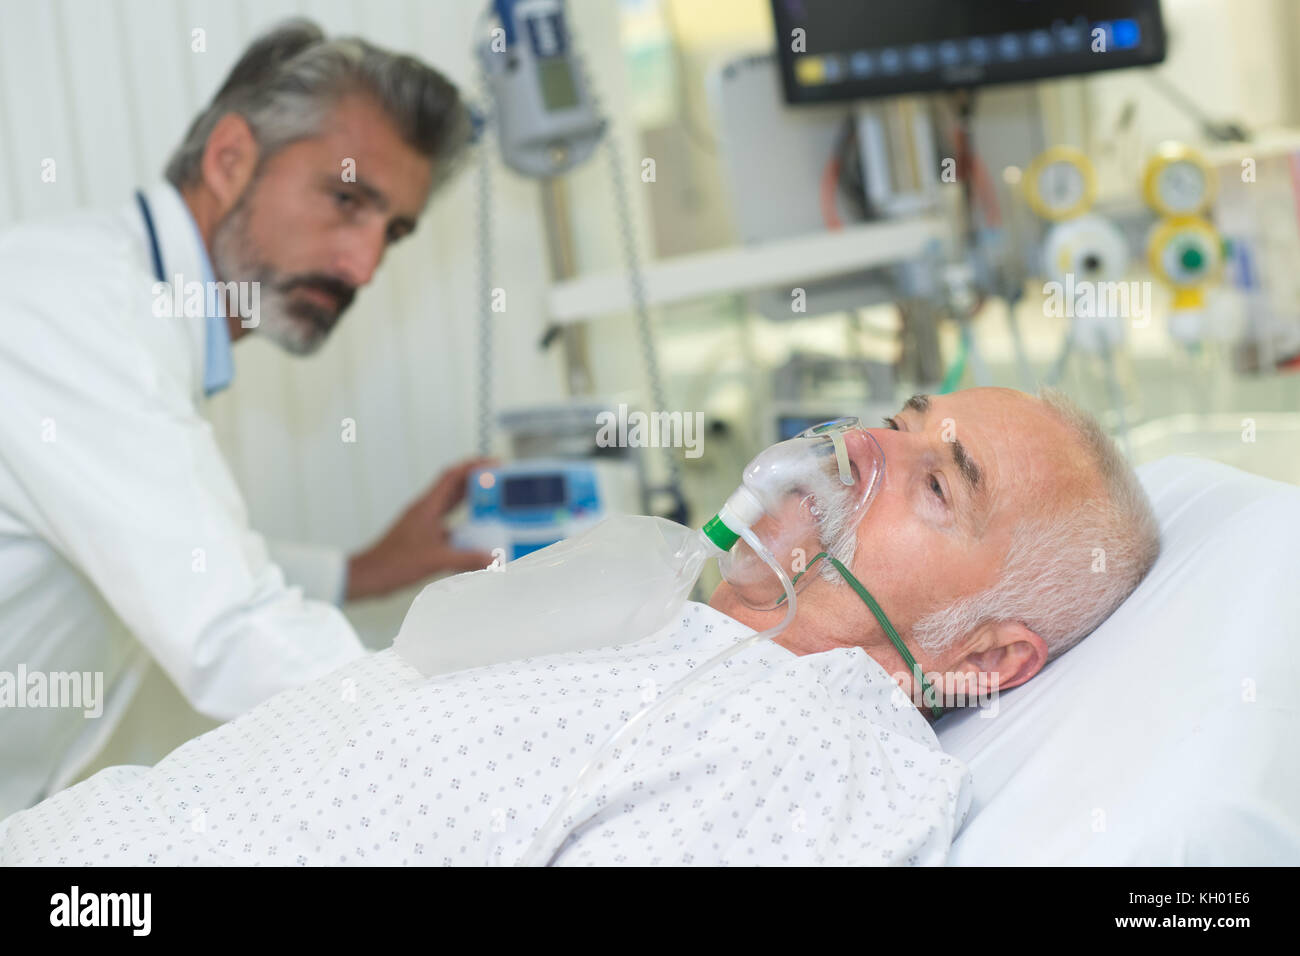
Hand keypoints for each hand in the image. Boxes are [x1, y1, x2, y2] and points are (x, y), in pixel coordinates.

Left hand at [346, 456, 497, 599]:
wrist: (368, 576)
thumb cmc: (393, 563)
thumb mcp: (436, 560)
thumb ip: (467, 558)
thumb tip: (493, 558)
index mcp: (426, 507)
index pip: (452, 476)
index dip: (473, 466)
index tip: (492, 464)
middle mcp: (425, 510)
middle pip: (453, 487)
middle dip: (476, 481)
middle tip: (497, 481)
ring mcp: (423, 522)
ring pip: (450, 505)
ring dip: (469, 501)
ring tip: (491, 502)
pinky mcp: (422, 536)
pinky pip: (447, 524)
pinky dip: (462, 525)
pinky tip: (474, 535)